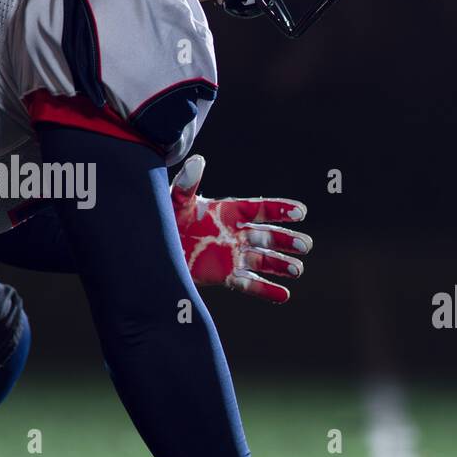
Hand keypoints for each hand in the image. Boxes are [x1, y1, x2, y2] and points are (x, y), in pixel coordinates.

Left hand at [170, 155, 311, 302]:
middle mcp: (236, 234)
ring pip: (264, 261)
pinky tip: (284, 295)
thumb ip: (188, 183)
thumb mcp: (176, 200)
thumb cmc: (165, 219)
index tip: (301, 212)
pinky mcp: (225, 276)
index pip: (261, 209)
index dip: (281, 210)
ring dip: (282, 265)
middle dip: (287, 241)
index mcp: (230, 212)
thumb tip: (199, 161)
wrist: (152, 249)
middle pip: (269, 237)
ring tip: (297, 270)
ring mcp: (233, 256)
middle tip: (304, 245)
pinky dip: (266, 290)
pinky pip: (249, 284)